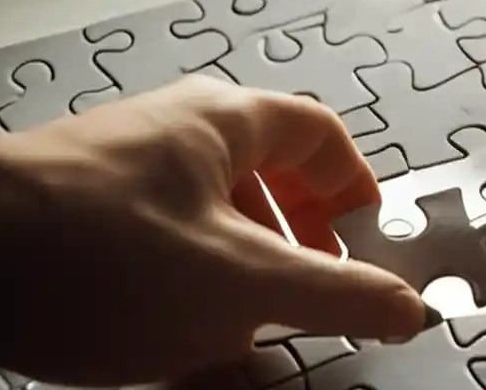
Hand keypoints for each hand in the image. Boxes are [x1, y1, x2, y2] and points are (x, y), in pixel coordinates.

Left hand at [0, 76, 422, 385]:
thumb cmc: (85, 247)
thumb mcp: (243, 282)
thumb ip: (336, 293)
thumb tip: (403, 303)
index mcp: (225, 124)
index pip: (322, 136)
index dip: (358, 189)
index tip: (373, 242)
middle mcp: (175, 142)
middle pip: (269, 187)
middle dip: (299, 253)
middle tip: (317, 294)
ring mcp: (124, 184)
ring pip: (212, 233)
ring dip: (242, 289)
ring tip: (249, 342)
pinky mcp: (82, 230)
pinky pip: (159, 264)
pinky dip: (185, 308)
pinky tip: (184, 359)